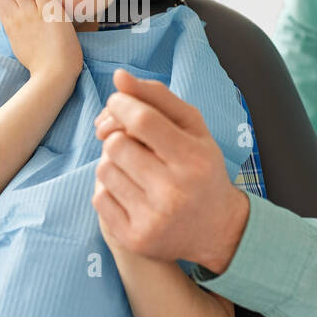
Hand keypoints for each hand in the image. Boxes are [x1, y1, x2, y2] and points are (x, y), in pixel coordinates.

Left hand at [91, 68, 248, 272]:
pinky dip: (109, 189)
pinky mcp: (133, 239)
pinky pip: (99, 198)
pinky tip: (131, 192)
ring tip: (135, 169)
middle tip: (131, 142)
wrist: (218, 230)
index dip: (121, 104)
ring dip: (113, 163)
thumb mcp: (193, 129)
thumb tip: (119, 77)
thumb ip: (158, 98)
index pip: (142, 120)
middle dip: (117, 136)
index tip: (118, 103)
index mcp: (193, 160)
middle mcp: (173, 192)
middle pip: (116, 145)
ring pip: (103, 170)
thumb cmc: (201, 169)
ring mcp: (152, 219)